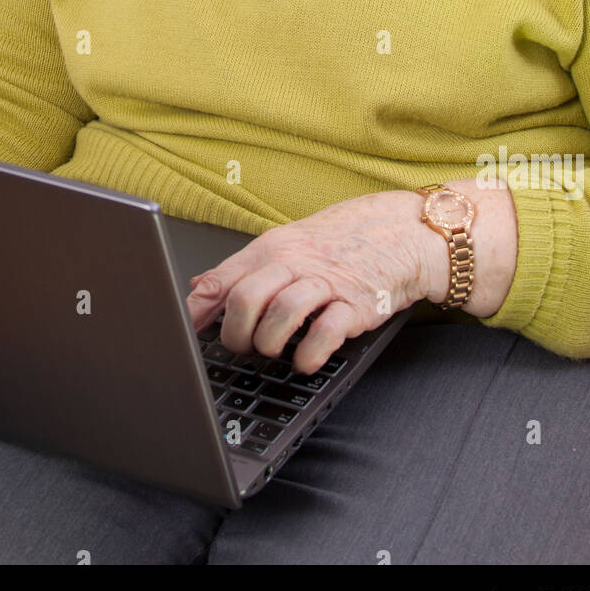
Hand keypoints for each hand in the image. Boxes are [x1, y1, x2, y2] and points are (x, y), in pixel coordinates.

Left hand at [186, 190, 435, 374]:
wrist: (404, 231)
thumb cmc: (341, 242)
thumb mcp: (287, 245)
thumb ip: (243, 270)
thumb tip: (198, 290)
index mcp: (274, 248)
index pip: (225, 278)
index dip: (199, 311)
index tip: (186, 333)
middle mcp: (297, 262)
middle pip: (247, 298)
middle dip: (236, 335)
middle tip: (243, 347)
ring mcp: (328, 283)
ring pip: (282, 313)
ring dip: (270, 343)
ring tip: (274, 351)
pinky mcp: (357, 305)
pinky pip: (326, 332)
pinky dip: (309, 353)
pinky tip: (304, 359)